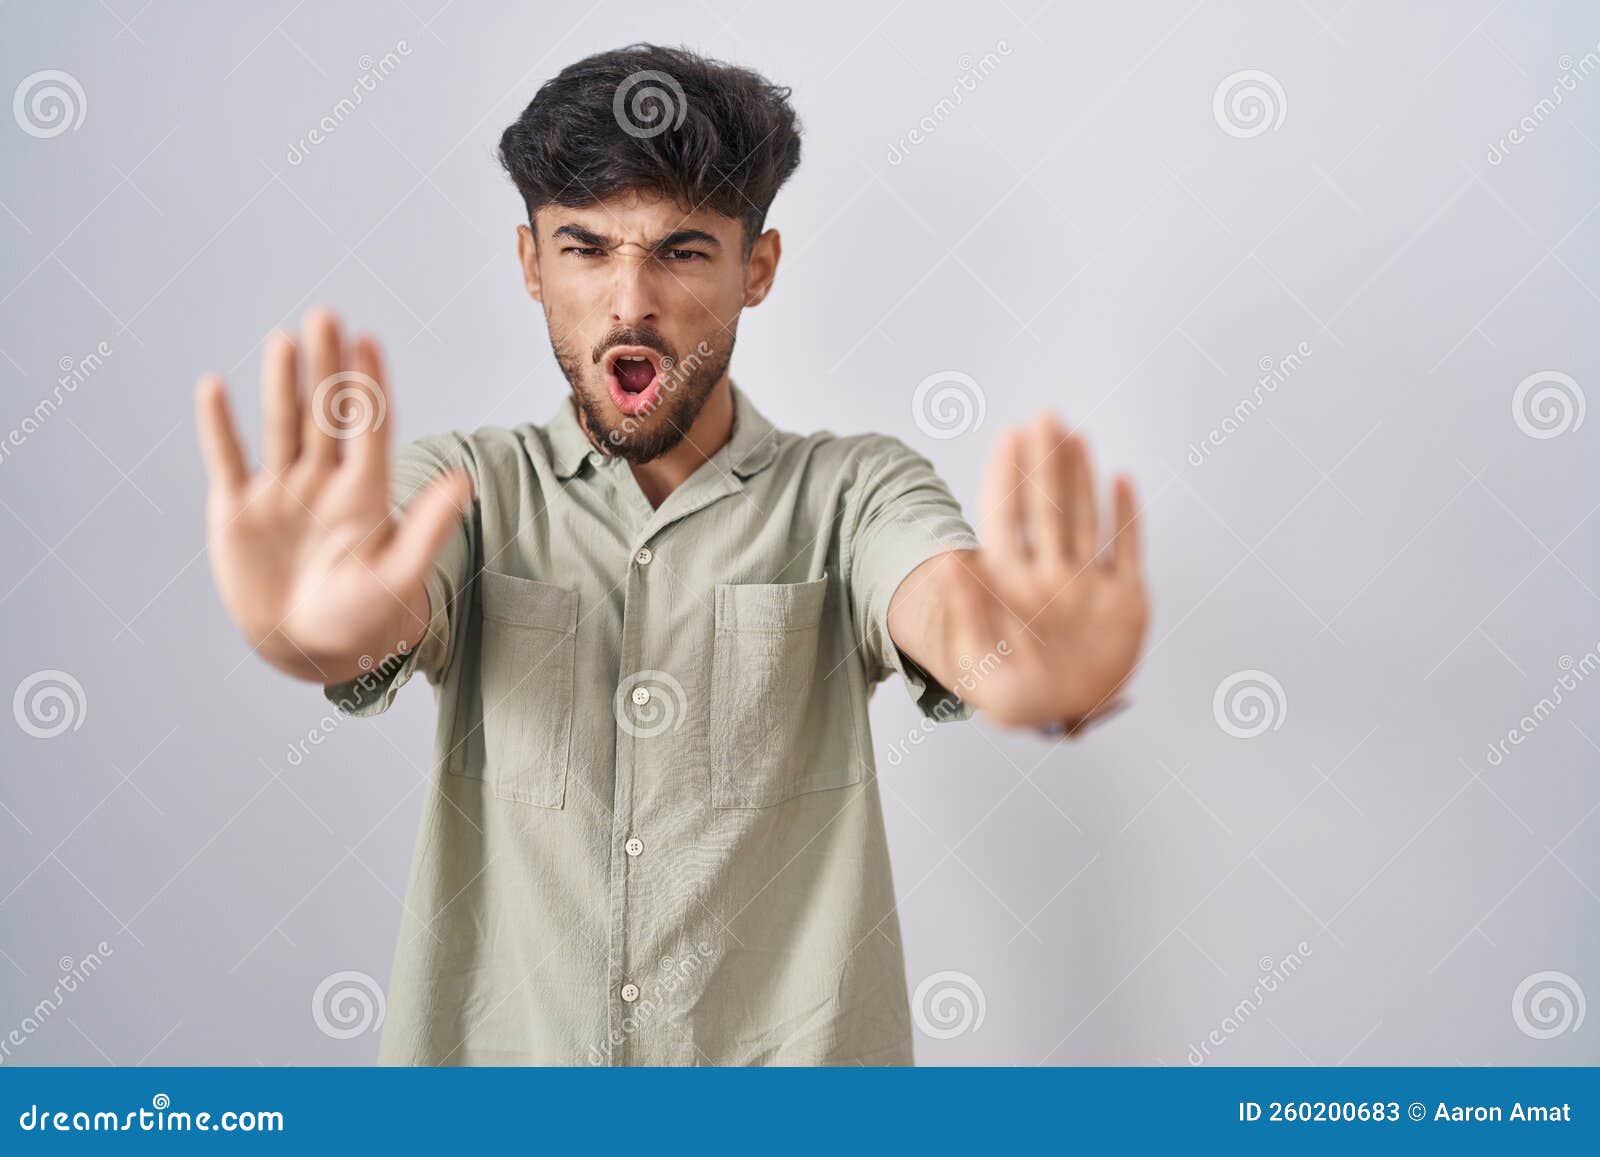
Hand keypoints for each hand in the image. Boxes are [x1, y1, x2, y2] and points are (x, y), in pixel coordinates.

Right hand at [194, 310, 471, 680]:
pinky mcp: (239, 511)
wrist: (312, 646)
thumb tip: (465, 480)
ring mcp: (281, 491)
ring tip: (284, 340)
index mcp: (367, 491)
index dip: (369, 383)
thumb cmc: (366, 614)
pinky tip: (213, 387)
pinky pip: (228, 460)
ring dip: (281, 385)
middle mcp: (324, 480)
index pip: (369, 424)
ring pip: (282, 426)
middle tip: (327, 315)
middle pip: (326, 412)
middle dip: (327, 366)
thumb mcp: (400, 574)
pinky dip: (218, 427)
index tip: (368, 338)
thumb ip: (429, 527)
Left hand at [950, 412, 1148, 729]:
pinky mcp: (1124, 602)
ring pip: (1085, 519)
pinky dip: (1126, 517)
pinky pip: (1127, 550)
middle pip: (1049, 508)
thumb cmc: (1012, 696)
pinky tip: (1121, 481)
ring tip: (1075, 436)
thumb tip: (949, 560)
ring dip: (1081, 478)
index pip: (1009, 517)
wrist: (1062, 720)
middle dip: (1047, 462)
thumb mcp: (978, 658)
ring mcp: (1089, 586)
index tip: (1010, 434)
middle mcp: (1052, 576)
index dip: (1009, 476)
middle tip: (1045, 416)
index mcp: (1014, 584)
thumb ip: (966, 610)